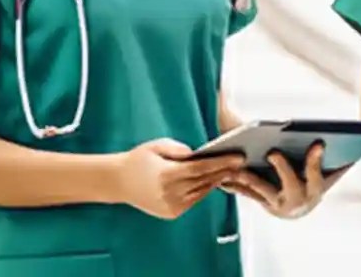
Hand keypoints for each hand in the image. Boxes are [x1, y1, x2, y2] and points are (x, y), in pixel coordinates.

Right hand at [113, 138, 244, 219]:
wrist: (117, 182)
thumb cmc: (139, 159)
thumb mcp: (158, 146)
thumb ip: (180, 150)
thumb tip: (199, 154)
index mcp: (167, 175)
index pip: (202, 168)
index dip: (222, 162)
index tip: (239, 157)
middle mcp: (171, 193)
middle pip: (205, 180)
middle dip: (225, 171)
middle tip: (242, 163)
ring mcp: (171, 206)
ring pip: (202, 192)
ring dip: (217, 181)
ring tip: (233, 170)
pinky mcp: (171, 213)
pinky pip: (194, 200)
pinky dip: (204, 190)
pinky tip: (214, 180)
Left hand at [220, 143, 349, 219]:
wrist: (299, 211)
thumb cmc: (316, 184)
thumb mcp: (331, 176)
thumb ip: (342, 164)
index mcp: (315, 190)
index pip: (316, 173)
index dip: (317, 159)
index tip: (318, 142)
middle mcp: (297, 200)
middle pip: (289, 183)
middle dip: (282, 168)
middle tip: (273, 152)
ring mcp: (277, 203)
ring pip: (262, 189)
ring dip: (250, 178)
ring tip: (240, 165)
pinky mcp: (261, 202)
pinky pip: (247, 192)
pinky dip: (235, 185)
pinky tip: (223, 175)